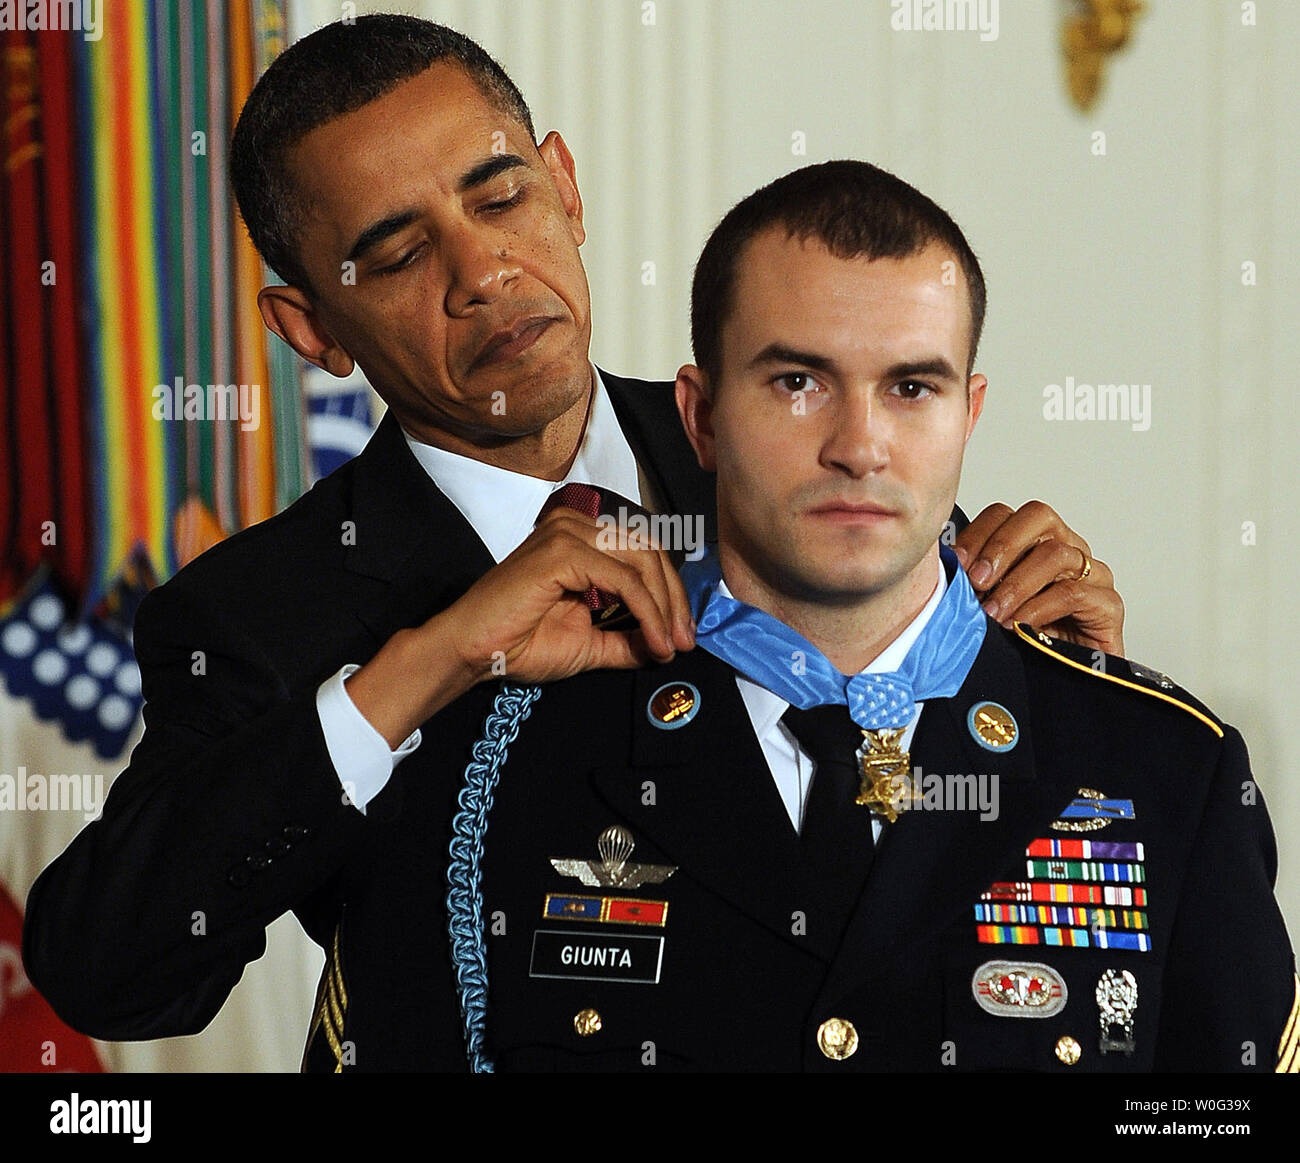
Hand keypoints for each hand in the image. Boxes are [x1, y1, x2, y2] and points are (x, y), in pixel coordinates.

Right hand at [443, 506, 695, 683]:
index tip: (682, 636)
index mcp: (581, 537)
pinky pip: (624, 580)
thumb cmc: (518, 643)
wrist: (474, 652)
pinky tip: (654, 639)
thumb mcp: (590, 642)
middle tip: (685, 641)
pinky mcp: (563, 551)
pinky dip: (647, 611)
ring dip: (665, 607)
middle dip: (675, 599)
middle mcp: (576, 524)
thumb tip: (666, 645)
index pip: (644, 552)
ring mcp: (568, 532)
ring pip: (642, 561)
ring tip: (670, 644)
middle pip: (650, 550)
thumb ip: (627, 639)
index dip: (671, 594)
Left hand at [953, 500, 1124, 655]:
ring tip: (993, 613)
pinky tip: (1019, 625)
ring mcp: (1092, 574)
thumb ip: (975, 584)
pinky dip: (1040, 608)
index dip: (979, 533)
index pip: (1006, 515)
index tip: (956, 561)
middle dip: (1001, 547)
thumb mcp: (990, 607)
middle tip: (977, 581)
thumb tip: (943, 568)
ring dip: (1016, 584)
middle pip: (1037, 517)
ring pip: (1056, 553)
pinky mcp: (1108, 604)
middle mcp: (1066, 550)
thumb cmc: (1023, 643)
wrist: (1061, 684)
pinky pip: (1075, 592)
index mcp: (1034, 543)